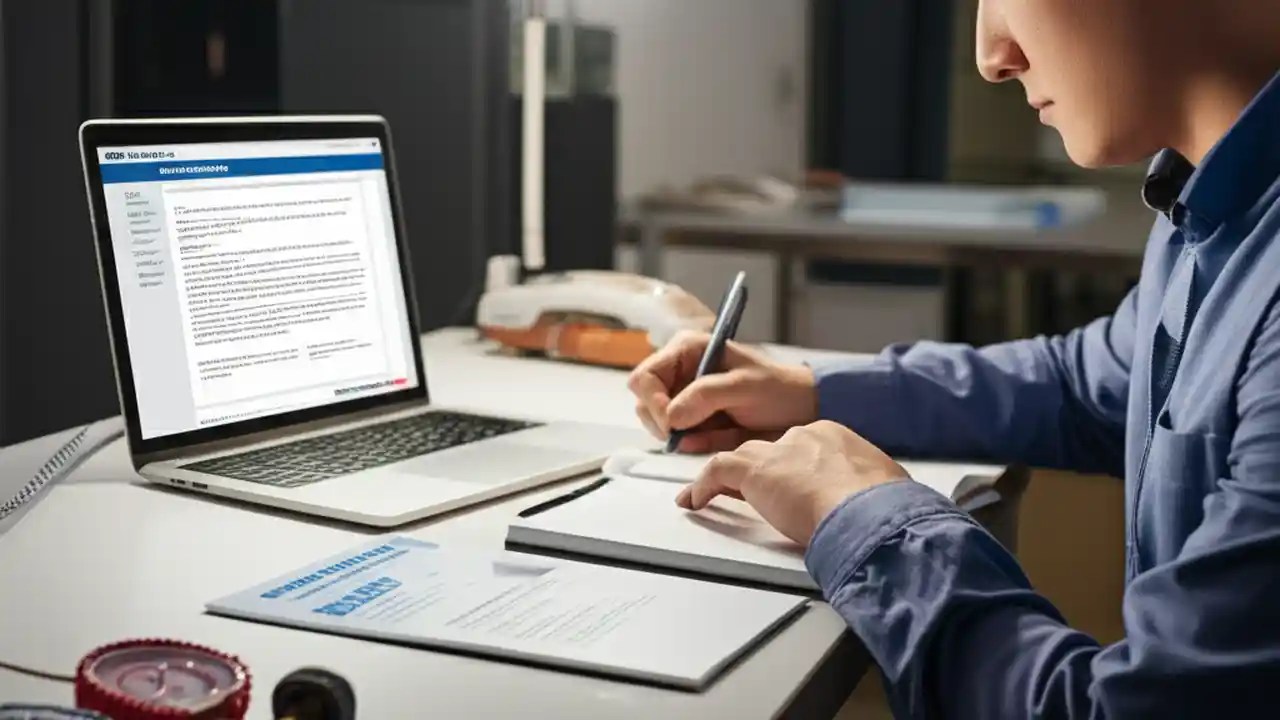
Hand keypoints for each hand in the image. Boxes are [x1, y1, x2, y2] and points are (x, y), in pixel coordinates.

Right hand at [628, 331, 817, 452]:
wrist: (801, 411)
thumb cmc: (777, 389)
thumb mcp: (744, 386)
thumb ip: (705, 396)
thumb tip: (671, 417)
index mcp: (687, 351)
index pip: (645, 376)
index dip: (652, 401)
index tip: (671, 424)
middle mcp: (679, 372)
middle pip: (644, 402)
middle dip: (661, 422)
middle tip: (686, 436)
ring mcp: (684, 398)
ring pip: (656, 423)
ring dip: (676, 435)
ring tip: (710, 434)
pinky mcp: (693, 422)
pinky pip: (677, 439)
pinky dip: (691, 444)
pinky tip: (716, 438)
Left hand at [675, 421, 907, 545]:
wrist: (868, 509)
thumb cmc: (882, 505)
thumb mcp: (882, 487)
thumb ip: (868, 488)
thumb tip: (875, 503)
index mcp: (833, 437)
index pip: (800, 449)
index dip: (789, 469)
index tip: (787, 487)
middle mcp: (802, 437)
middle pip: (770, 452)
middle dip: (760, 473)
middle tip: (749, 492)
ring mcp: (776, 451)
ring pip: (741, 457)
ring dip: (726, 477)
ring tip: (709, 493)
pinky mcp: (754, 469)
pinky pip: (716, 469)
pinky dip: (702, 485)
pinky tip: (694, 500)